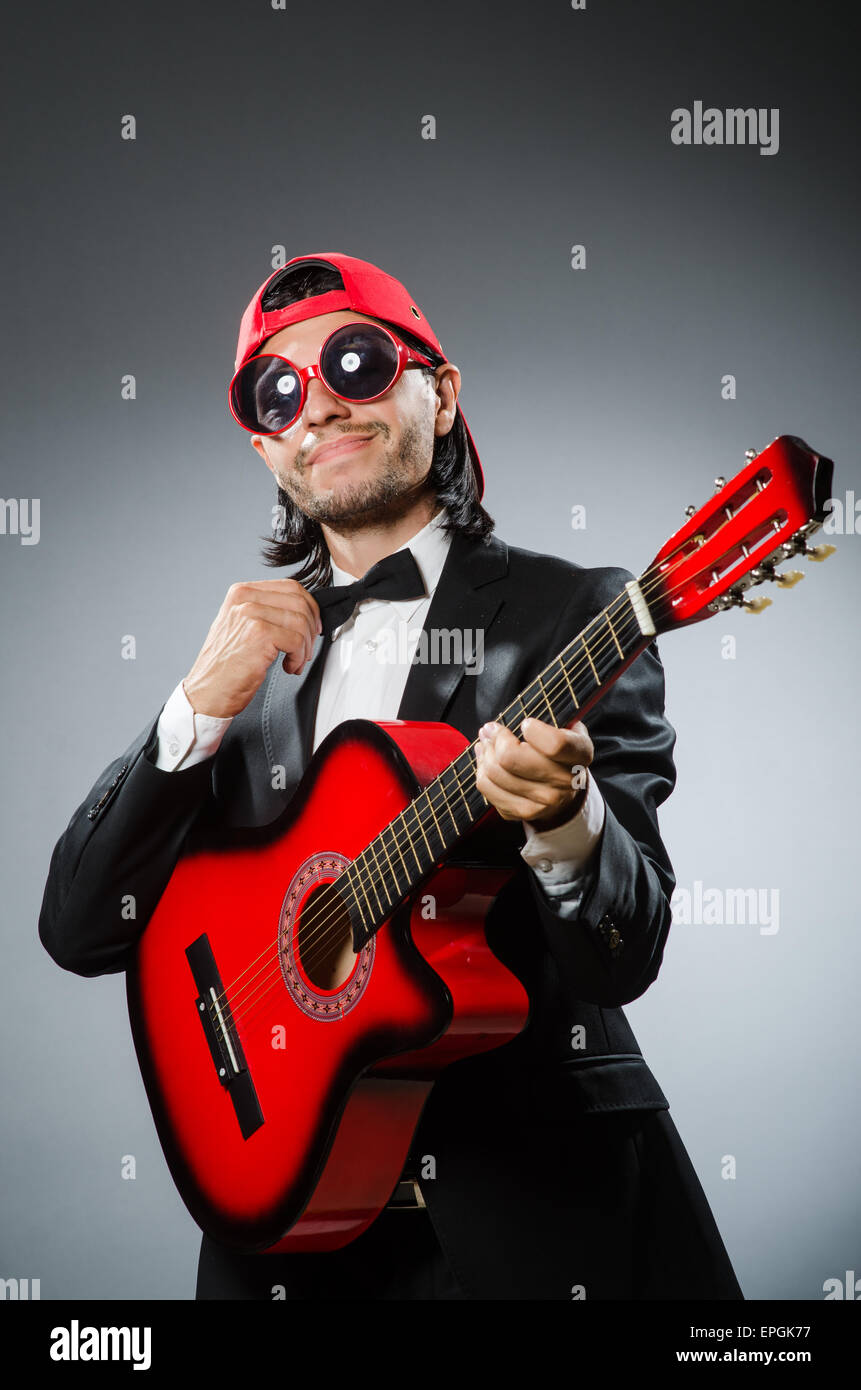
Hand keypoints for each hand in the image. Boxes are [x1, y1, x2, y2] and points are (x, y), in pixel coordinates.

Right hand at [183, 578, 321, 717]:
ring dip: (306, 647)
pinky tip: (288, 667)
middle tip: (305, 649)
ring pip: (301, 622)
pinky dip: (299, 658)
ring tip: (295, 661)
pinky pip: (297, 641)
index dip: (309, 608)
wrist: (208, 692)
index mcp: (241, 592)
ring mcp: (250, 614)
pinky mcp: (259, 635)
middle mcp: (244, 599)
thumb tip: (303, 610)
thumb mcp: (241, 626)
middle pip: (299, 602)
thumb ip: (266, 611)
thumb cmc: (226, 665)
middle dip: (311, 628)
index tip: (312, 627)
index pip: (290, 587)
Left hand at [474, 716, 593, 829]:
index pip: (554, 743)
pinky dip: (481, 768)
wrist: (566, 787)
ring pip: (494, 772)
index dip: (532, 730)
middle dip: (496, 738)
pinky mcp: (522, 812)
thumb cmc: (561, 750)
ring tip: (487, 741)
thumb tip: (510, 721)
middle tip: (492, 729)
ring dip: (485, 751)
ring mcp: (544, 802)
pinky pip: (486, 787)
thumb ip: (548, 717)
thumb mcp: (565, 727)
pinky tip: (486, 758)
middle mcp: (565, 782)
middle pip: (511, 758)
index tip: (526, 724)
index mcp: (580, 754)